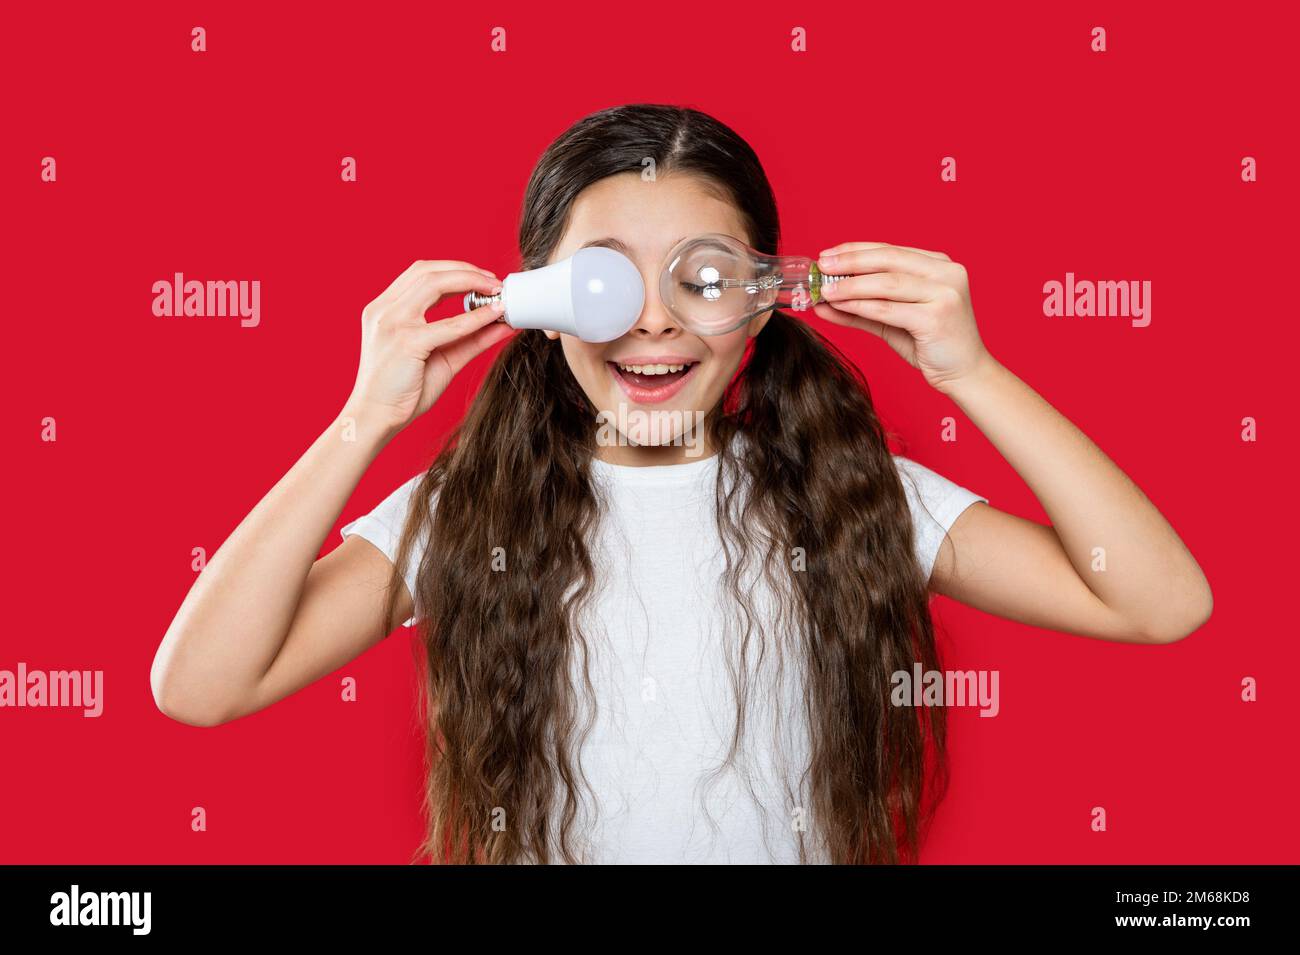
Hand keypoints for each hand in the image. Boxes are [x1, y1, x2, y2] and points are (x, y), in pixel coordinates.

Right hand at [343, 260, 512, 432]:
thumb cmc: (403, 390)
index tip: (482, 278)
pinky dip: (475, 317)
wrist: (375, 418)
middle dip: (465, 270)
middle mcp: (384, 309)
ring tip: (495, 290)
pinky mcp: (406, 342)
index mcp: (385, 308)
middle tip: (494, 281)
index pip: (420, 273)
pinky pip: (448, 324)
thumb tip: (502, 323)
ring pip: (434, 284)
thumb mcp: (442, 357)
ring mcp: (392, 323)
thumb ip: (470, 338)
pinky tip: (493, 315)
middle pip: (427, 270)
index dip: (454, 269)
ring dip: (470, 281)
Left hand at [812, 242, 991, 394]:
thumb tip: (822, 302)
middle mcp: (946, 272)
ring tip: (825, 290)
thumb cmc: (930, 344)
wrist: (964, 373)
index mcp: (938, 264)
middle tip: (821, 267)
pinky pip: (889, 308)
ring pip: (887, 282)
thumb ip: (860, 308)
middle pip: (888, 260)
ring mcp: (945, 292)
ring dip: (851, 285)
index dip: (855, 250)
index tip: (826, 255)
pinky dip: (860, 305)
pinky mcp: (937, 316)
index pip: (890, 250)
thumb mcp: (891, 321)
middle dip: (850, 262)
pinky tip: (840, 306)